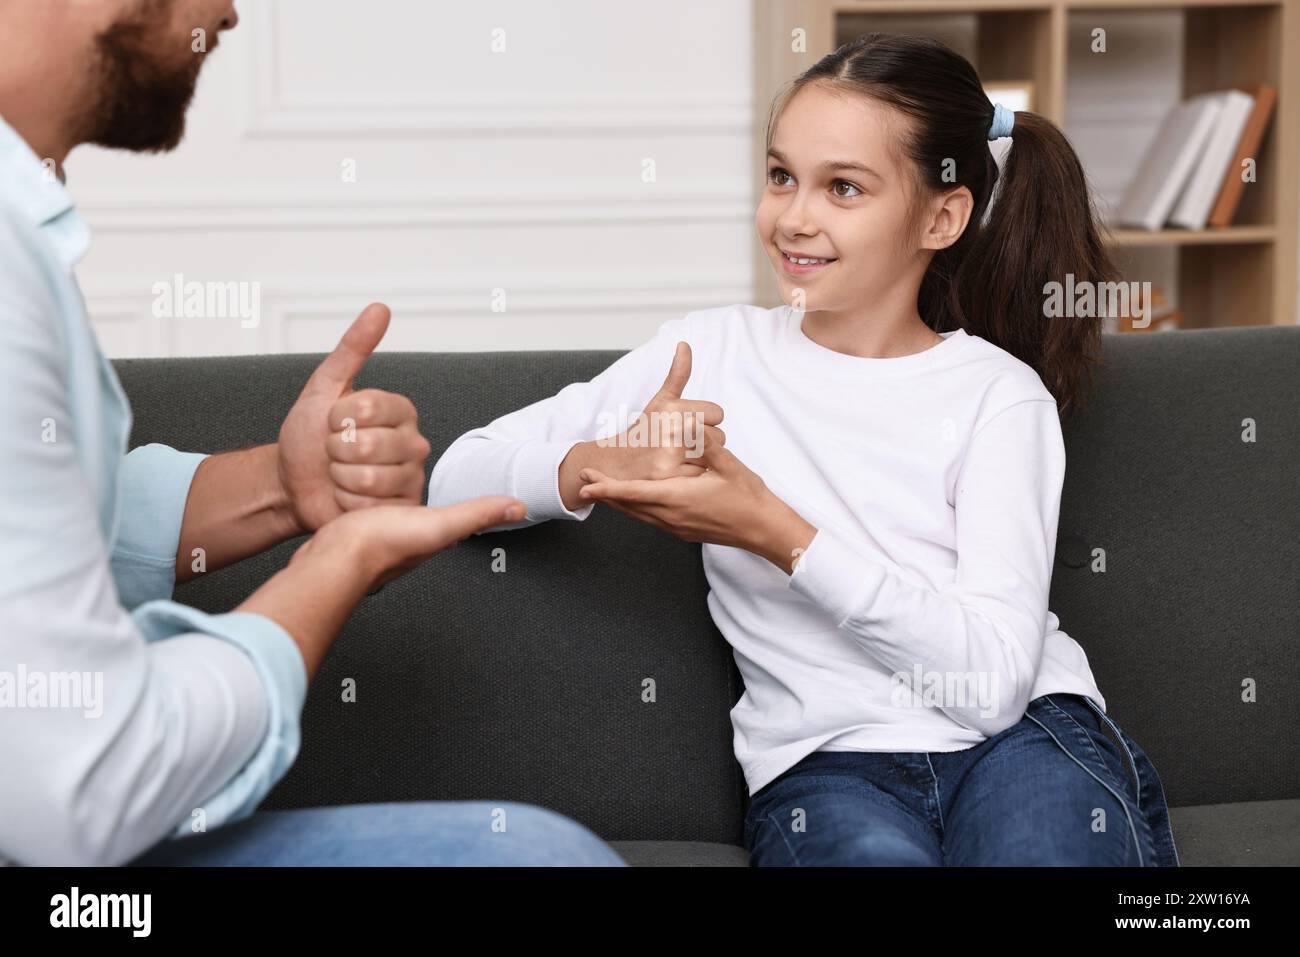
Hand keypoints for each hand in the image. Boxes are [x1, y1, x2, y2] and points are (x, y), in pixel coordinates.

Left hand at [277, 303, 432, 531]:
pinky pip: (369, 505)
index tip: (332, 423)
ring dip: (339, 478)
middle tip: (334, 452)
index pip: (366, 408)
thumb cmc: (308, 437)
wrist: (294, 483)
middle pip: (367, 446)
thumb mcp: (324, 388)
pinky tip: (348, 497)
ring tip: (339, 475)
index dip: (336, 418)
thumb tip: (379, 309)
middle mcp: (413, 442)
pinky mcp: (403, 509)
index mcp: (400, 409)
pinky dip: (346, 502)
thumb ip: (354, 348)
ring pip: (368, 478)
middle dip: (335, 451)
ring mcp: (411, 476)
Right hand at [292, 496, 526, 591]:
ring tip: (428, 503)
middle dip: (450, 515)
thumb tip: (518, 508)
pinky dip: (385, 508)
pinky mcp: (359, 533)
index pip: (464, 525)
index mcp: (434, 539)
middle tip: (463, 505)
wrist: (331, 559)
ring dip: (417, 513)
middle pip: (438, 526)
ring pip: (408, 522)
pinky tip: (380, 502)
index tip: (490, 506)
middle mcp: (413, 544)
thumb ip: (477, 514)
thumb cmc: (379, 545)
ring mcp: (384, 541)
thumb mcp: (439, 524)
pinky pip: (379, 517)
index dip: (479, 514)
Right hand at [557, 341, 726, 509]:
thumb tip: (685, 344)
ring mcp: (669, 454)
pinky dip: (693, 477)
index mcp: (673, 407)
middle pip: (719, 437)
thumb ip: (677, 373)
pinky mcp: (668, 477)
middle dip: (707, 442)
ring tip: (681, 459)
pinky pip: (701, 475)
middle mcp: (672, 428)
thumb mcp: (660, 400)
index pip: (717, 413)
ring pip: (712, 457)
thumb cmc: (644, 430)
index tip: (691, 426)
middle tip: (684, 445)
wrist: (613, 463)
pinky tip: (678, 473)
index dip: (707, 421)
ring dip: (703, 460)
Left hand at [577, 442, 816, 572]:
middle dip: (604, 493)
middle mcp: (671, 517)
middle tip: (582, 480)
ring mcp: (676, 527)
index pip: (633, 493)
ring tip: (600, 490)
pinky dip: (634, 509)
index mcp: (678, 499)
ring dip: (618, 502)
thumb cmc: (748, 496)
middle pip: (628, 506)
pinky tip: (632, 501)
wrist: (762, 528)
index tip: (586, 482)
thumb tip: (693, 424)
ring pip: (637, 515)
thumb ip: (708, 443)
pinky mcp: (682, 532)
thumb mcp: (729, 464)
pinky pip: (649, 520)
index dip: (607, 487)